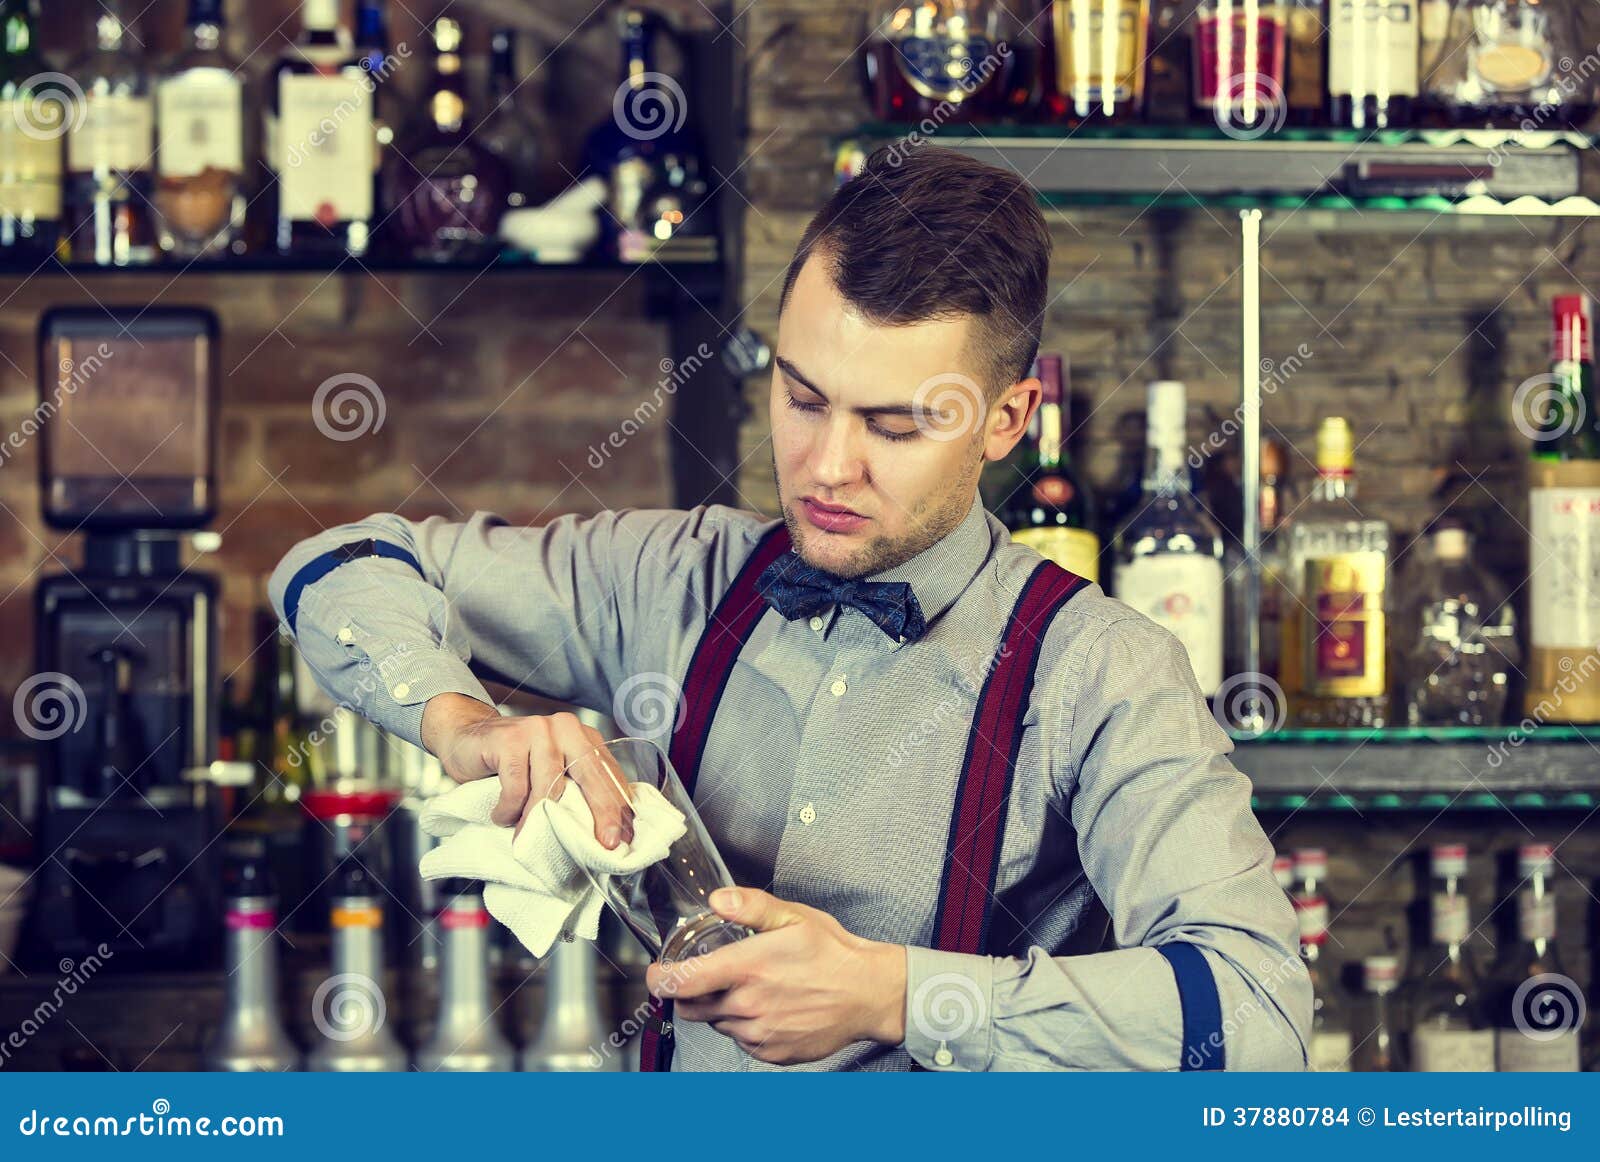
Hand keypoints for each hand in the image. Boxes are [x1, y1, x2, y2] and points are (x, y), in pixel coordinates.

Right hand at [420, 694, 633, 847]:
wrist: (465, 736)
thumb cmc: (512, 763)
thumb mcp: (550, 772)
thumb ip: (574, 789)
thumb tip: (605, 831)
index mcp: (582, 737)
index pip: (607, 773)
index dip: (618, 806)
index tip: (624, 838)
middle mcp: (565, 728)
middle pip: (590, 774)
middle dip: (600, 811)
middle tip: (604, 844)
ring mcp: (537, 730)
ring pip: (549, 785)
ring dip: (538, 819)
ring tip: (526, 837)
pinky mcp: (509, 739)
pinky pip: (516, 786)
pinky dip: (508, 809)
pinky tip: (501, 816)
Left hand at [645, 887, 906, 1064]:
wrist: (869, 993)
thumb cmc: (834, 954)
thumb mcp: (794, 917)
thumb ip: (751, 907)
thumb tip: (718, 900)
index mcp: (748, 968)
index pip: (682, 982)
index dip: (659, 979)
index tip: (655, 973)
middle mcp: (748, 1005)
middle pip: (691, 1007)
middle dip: (688, 993)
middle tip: (703, 978)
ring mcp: (760, 1033)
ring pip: (717, 1024)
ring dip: (720, 1008)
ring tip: (749, 989)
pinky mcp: (772, 1052)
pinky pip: (742, 1041)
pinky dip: (744, 1026)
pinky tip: (766, 1008)